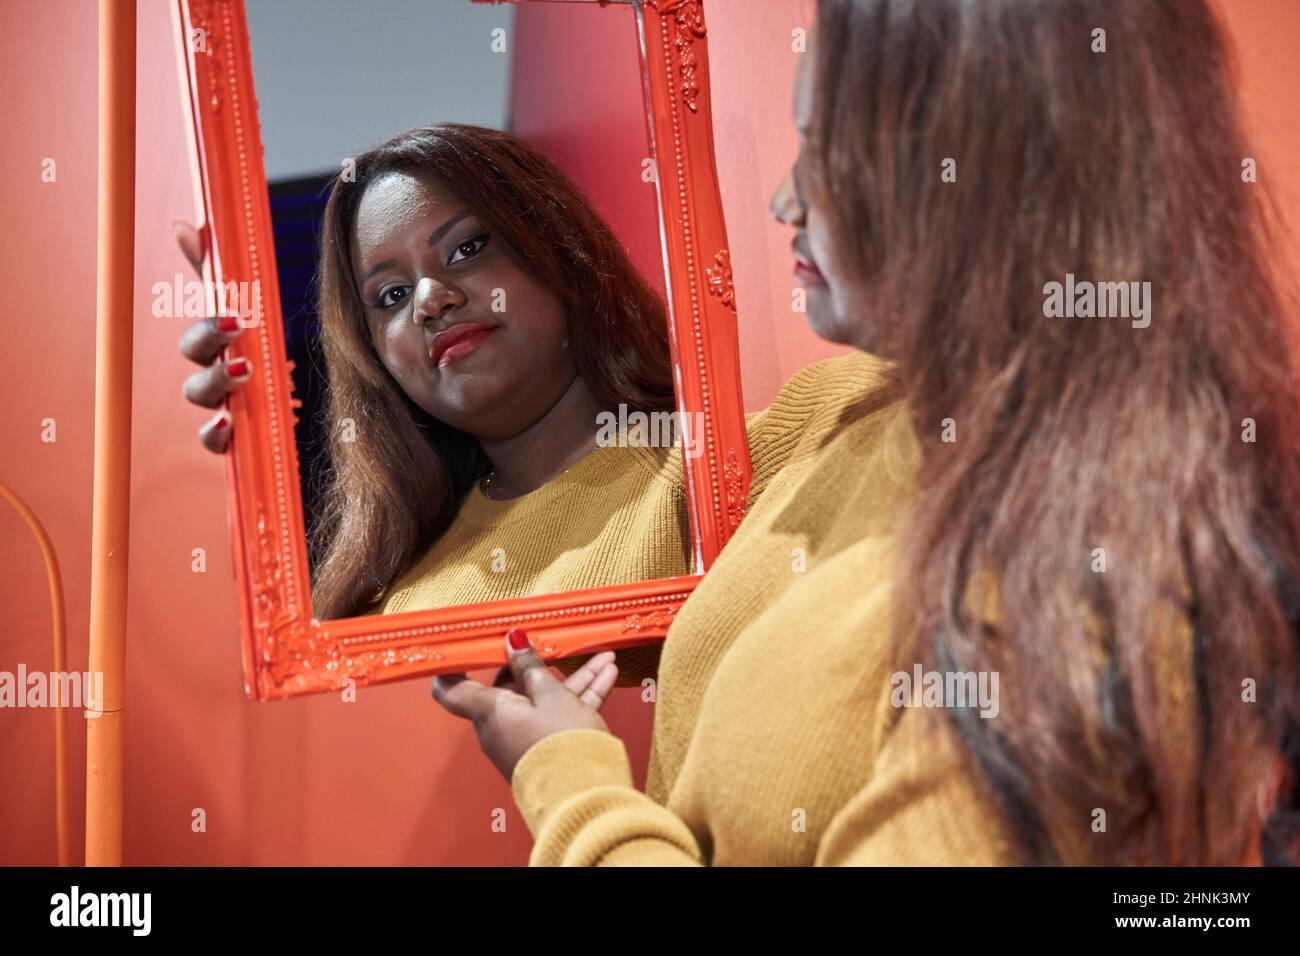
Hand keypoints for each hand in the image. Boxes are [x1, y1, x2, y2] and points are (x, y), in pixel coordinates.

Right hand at [174, 221, 246, 452]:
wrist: (293, 404)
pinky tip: (226, 425)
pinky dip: (214, 434)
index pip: (200, 337)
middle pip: (195, 366)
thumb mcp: (249, 311)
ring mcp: (221, 408)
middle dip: (213, 354)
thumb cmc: (260, 352)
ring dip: (216, 387)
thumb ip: (219, 275)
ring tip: (242, 376)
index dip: (209, 327)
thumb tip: (185, 225)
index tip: (236, 318)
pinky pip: (212, 441)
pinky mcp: (234, 436)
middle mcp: (214, 379)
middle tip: (242, 349)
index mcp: (218, 349)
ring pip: (200, 399)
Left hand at [431, 628, 620, 781]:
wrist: (586, 796)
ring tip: (600, 657)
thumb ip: (531, 666)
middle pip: (511, 688)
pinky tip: (605, 674)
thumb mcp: (550, 694)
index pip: (452, 690)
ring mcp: (524, 738)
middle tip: (548, 643)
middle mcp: (500, 727)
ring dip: (572, 677)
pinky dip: (580, 695)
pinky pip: (560, 714)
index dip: (451, 667)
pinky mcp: (547, 746)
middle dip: (534, 664)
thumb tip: (514, 642)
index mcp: (490, 712)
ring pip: (543, 698)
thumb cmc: (562, 746)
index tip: (462, 646)